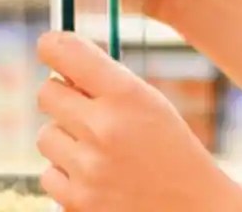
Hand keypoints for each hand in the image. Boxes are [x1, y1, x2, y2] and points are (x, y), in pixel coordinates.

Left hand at [35, 31, 239, 210]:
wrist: (195, 211)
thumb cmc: (173, 152)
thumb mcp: (152, 106)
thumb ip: (110, 84)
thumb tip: (60, 66)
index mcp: (128, 96)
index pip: (66, 53)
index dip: (51, 46)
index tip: (49, 48)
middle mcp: (105, 128)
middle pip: (47, 93)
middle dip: (61, 97)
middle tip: (83, 109)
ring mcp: (88, 168)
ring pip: (45, 136)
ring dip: (66, 140)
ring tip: (100, 152)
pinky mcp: (77, 201)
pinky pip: (49, 174)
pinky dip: (67, 176)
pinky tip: (98, 178)